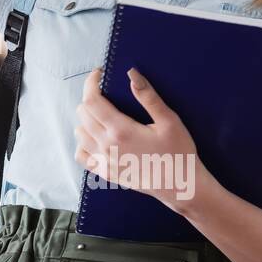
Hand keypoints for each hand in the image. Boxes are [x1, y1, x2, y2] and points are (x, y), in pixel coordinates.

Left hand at [73, 67, 212, 211]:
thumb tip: (131, 74)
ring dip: (86, 119)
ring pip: (79, 133)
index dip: (91, 82)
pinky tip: (97, 138)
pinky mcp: (106, 173)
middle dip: (90, 97)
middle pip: (82, 113)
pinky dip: (84, 143)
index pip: (91, 100)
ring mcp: (104, 161)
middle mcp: (106, 146)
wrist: (182, 187)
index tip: (99, 74)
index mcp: (120, 130)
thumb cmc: (179, 153)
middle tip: (105, 93)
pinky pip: (82, 156)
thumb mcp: (169, 121)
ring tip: (103, 114)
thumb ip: (148, 97)